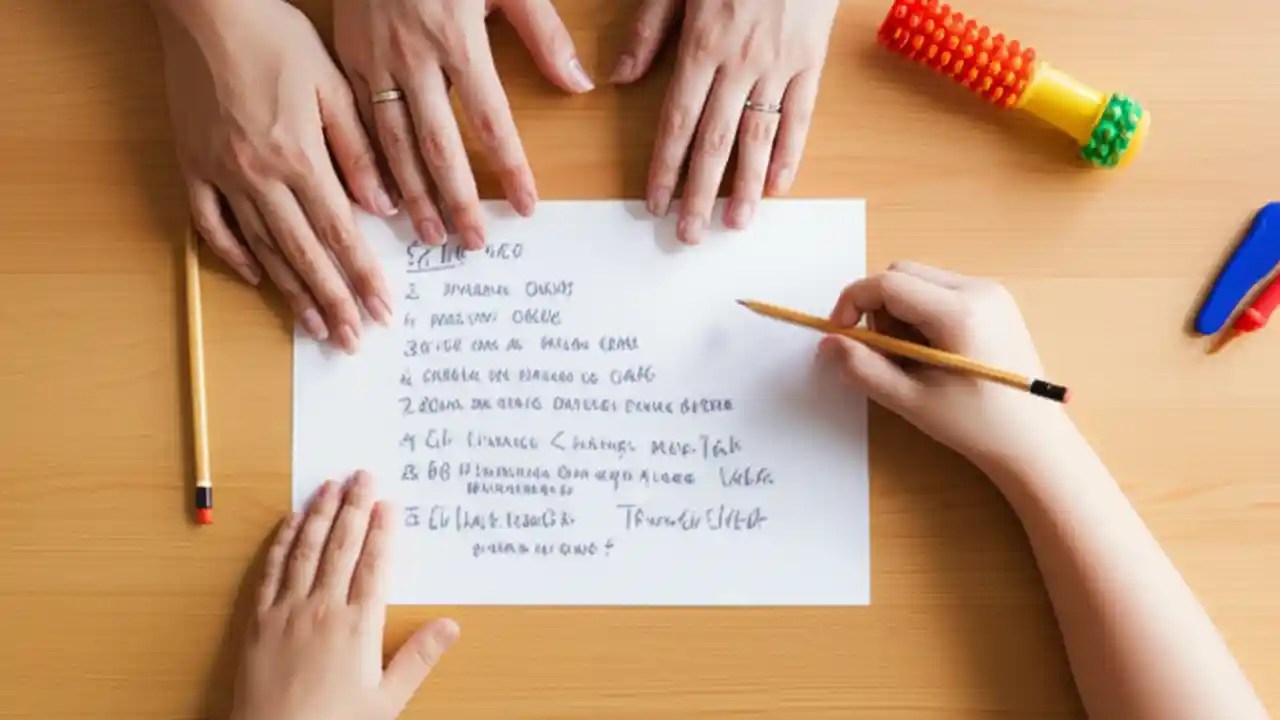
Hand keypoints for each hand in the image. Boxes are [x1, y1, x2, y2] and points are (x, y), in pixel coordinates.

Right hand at [151, 0, 394, 352]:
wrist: (205, 7)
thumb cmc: (275, 35)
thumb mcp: (332, 84)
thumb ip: (359, 149)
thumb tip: (381, 207)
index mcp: (299, 155)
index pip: (340, 233)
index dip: (362, 276)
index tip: (382, 310)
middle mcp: (258, 175)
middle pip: (303, 253)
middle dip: (333, 301)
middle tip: (352, 340)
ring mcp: (220, 174)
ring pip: (262, 248)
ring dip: (291, 291)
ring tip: (314, 326)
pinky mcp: (193, 166)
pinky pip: (211, 224)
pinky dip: (234, 255)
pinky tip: (257, 277)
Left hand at [230, 471, 459, 719]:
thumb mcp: (387, 700)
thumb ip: (418, 658)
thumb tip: (451, 625)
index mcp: (358, 626)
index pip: (374, 565)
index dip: (382, 530)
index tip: (388, 502)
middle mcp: (323, 609)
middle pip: (342, 546)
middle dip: (353, 506)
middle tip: (362, 474)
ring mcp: (287, 612)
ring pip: (306, 550)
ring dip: (319, 513)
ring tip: (328, 485)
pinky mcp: (259, 622)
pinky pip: (271, 571)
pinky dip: (282, 542)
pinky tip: (291, 522)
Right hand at [336, 0, 593, 249]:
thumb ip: (544, 33)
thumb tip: (580, 86)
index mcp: (456, 36)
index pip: (490, 118)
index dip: (509, 167)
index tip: (525, 207)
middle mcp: (411, 55)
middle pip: (436, 144)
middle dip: (456, 198)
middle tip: (473, 242)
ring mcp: (371, 60)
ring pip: (391, 142)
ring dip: (412, 194)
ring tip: (431, 235)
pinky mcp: (345, 60)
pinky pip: (355, 124)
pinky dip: (367, 166)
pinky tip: (380, 200)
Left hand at [612, 0, 838, 243]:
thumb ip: (648, 30)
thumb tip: (618, 79)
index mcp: (701, 43)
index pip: (677, 121)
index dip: (665, 167)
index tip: (656, 203)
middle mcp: (739, 61)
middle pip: (715, 140)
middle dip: (700, 192)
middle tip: (690, 235)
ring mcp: (780, 62)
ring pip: (760, 135)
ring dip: (747, 186)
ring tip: (736, 225)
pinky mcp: (812, 59)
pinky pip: (802, 114)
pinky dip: (791, 151)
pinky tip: (780, 185)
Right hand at [821, 262, 1075, 474]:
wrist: (1034, 441)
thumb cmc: (976, 426)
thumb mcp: (911, 400)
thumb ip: (864, 368)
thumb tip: (828, 344)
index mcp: (959, 312)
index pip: (888, 283)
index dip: (853, 303)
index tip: (841, 334)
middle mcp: (978, 290)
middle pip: (902, 273)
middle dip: (879, 308)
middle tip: (886, 354)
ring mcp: (991, 294)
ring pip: (920, 281)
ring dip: (900, 312)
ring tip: (913, 359)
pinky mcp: (995, 302)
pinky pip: (941, 291)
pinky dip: (923, 314)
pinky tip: (934, 353)